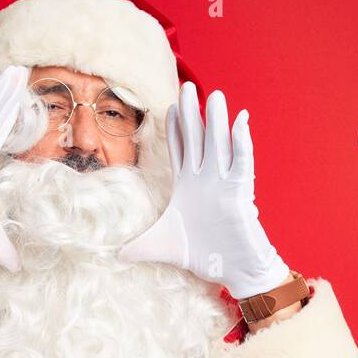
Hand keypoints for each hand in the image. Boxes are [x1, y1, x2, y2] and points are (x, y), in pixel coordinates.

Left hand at [117, 81, 289, 299]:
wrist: (233, 271)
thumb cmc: (204, 256)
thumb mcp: (163, 247)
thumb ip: (139, 246)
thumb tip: (114, 256)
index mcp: (189, 186)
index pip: (180, 149)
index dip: (175, 128)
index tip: (169, 107)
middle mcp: (206, 180)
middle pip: (198, 138)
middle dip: (192, 113)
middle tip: (186, 86)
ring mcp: (224, 183)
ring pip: (220, 144)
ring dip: (217, 120)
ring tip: (215, 95)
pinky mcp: (240, 193)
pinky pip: (242, 162)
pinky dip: (242, 142)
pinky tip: (240, 122)